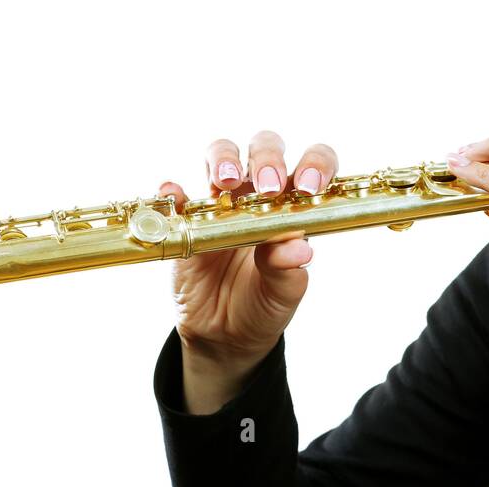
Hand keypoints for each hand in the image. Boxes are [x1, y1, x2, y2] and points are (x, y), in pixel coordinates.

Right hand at [157, 131, 338, 369]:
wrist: (225, 335)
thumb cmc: (264, 306)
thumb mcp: (283, 295)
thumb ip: (288, 270)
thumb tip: (300, 248)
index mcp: (294, 209)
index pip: (312, 168)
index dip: (315, 166)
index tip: (309, 187)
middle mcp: (259, 197)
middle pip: (265, 150)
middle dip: (268, 158)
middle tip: (268, 186)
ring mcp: (221, 204)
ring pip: (221, 156)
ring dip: (223, 158)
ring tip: (225, 181)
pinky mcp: (187, 219)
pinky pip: (176, 195)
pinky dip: (173, 191)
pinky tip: (175, 197)